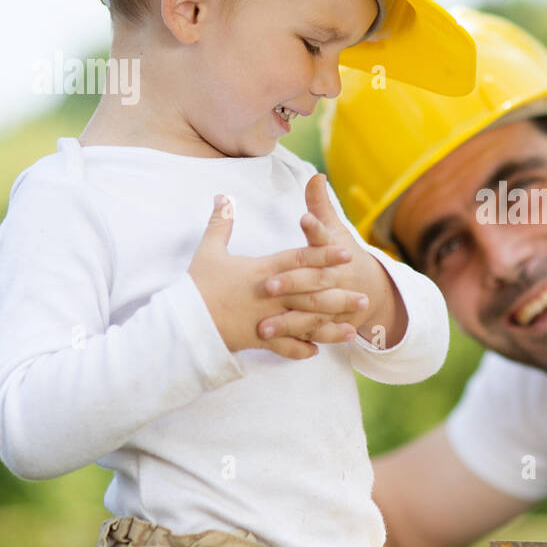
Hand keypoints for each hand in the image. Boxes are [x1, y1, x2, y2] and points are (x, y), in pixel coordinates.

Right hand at [188, 194, 369, 359]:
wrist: (180, 324)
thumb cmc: (195, 285)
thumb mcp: (208, 251)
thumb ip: (220, 223)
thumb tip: (221, 196)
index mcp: (261, 271)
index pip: (298, 260)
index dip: (323, 255)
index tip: (346, 252)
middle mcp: (269, 296)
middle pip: (311, 294)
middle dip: (339, 295)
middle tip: (365, 296)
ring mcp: (266, 320)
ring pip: (305, 323)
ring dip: (331, 326)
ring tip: (354, 329)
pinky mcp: (257, 340)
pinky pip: (284, 346)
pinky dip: (300, 349)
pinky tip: (318, 351)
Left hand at [258, 173, 406, 348]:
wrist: (372, 290)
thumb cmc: (343, 255)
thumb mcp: (335, 230)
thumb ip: (321, 205)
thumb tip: (315, 174)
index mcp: (335, 250)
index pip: (325, 237)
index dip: (316, 228)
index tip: (304, 219)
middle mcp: (337, 276)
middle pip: (315, 279)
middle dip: (293, 282)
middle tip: (268, 285)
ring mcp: (337, 302)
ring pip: (312, 310)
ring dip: (289, 320)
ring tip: (263, 325)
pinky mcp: (334, 321)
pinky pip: (314, 331)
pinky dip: (298, 338)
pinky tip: (275, 343)